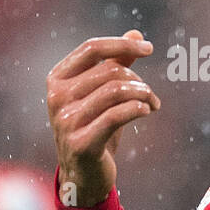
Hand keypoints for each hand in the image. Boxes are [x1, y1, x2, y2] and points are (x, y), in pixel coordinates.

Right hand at [46, 29, 160, 206]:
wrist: (83, 174)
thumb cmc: (94, 127)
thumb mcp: (102, 94)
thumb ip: (115, 63)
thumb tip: (136, 34)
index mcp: (57, 79)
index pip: (91, 48)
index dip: (122, 44)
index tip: (149, 49)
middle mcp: (56, 98)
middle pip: (109, 71)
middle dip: (138, 80)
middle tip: (151, 95)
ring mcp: (66, 121)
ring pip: (116, 91)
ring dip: (143, 95)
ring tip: (152, 104)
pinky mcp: (81, 143)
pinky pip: (116, 116)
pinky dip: (138, 109)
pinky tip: (147, 111)